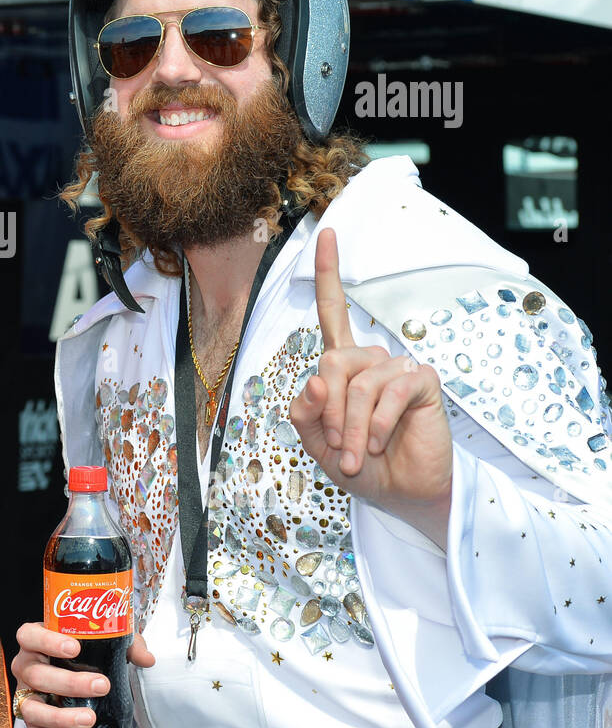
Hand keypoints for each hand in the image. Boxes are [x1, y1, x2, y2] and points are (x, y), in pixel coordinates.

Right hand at [10, 623, 152, 727]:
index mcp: (34, 642)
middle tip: (101, 685)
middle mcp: (25, 668)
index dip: (48, 641)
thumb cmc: (81, 652)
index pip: (29, 636)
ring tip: (90, 719)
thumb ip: (125, 646)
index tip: (75, 648)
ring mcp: (26, 697)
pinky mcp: (33, 723)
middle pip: (37, 675)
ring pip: (33, 709)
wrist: (68, 675)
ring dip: (61, 717)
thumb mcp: (102, 642)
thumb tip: (146, 659)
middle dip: (69, 682)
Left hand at [289, 229, 452, 546]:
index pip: (332, 311)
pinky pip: (388, 392)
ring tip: (356, 456)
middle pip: (332, 362)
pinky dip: (376, 423)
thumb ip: (305, 410)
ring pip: (357, 383)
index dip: (328, 273)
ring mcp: (398, 368)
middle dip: (328, 412)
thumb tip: (318, 380)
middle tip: (337, 450)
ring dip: (350, 426)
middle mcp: (371, 360)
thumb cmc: (361, 465)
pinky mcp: (421, 383)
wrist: (401, 494)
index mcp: (343, 366)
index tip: (326, 233)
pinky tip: (379, 443)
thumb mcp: (317, 441)